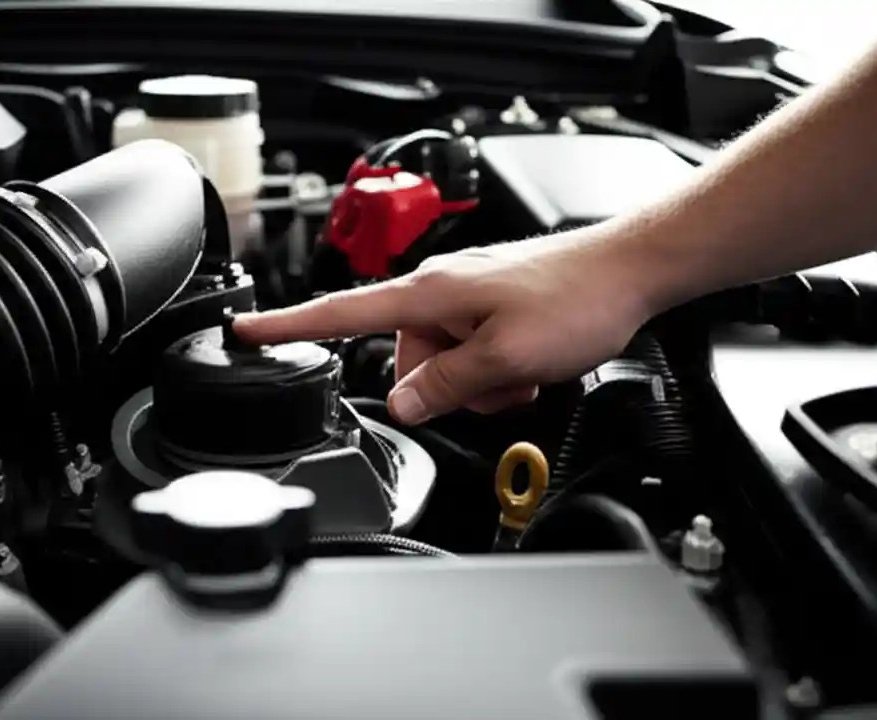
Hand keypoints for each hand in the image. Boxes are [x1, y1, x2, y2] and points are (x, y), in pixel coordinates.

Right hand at [232, 231, 653, 424]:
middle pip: (405, 358)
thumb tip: (403, 404)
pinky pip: (472, 352)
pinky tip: (527, 367)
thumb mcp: (505, 360)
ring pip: (442, 362)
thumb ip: (445, 386)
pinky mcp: (492, 305)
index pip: (340, 315)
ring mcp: (468, 296)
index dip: (287, 325)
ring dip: (477, 381)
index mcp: (429, 294)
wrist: (632, 270)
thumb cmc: (576, 299)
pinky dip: (495, 369)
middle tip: (494, 384)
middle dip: (444, 386)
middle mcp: (441, 289)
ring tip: (520, 374)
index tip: (245, 331)